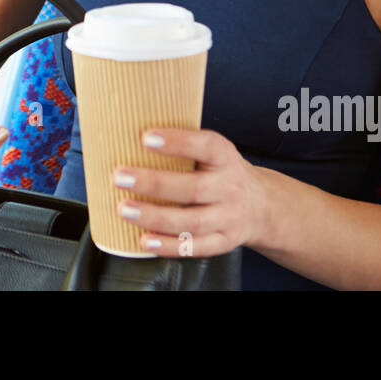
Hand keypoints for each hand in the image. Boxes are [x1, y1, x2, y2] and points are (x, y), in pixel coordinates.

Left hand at [112, 128, 270, 256]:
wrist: (260, 206)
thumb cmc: (221, 172)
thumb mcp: (213, 152)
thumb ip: (184, 146)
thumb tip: (131, 133)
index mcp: (225, 157)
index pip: (205, 146)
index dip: (176, 142)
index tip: (146, 137)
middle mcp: (230, 187)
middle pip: (193, 188)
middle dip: (154, 183)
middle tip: (120, 177)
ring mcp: (228, 218)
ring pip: (192, 221)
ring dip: (154, 216)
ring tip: (124, 209)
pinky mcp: (223, 242)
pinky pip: (195, 247)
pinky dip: (169, 246)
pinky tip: (145, 239)